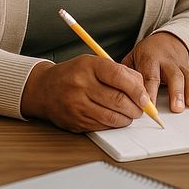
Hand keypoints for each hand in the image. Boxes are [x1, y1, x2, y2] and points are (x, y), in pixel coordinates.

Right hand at [20, 56, 152, 132]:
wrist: (43, 89)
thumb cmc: (74, 74)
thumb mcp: (94, 63)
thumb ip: (119, 72)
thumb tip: (142, 88)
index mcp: (89, 66)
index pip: (119, 77)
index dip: (137, 89)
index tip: (145, 97)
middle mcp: (81, 86)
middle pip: (118, 100)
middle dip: (136, 107)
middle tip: (141, 108)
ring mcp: (77, 106)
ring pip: (112, 117)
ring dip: (127, 118)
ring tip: (131, 114)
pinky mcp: (75, 122)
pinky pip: (102, 126)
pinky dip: (114, 124)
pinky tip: (116, 118)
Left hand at [122, 32, 188, 112]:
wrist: (166, 39)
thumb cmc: (147, 53)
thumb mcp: (133, 57)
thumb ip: (126, 72)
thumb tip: (116, 90)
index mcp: (151, 58)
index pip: (150, 76)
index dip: (150, 91)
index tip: (148, 106)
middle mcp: (167, 61)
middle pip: (173, 76)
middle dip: (176, 92)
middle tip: (176, 108)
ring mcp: (180, 65)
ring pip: (188, 77)